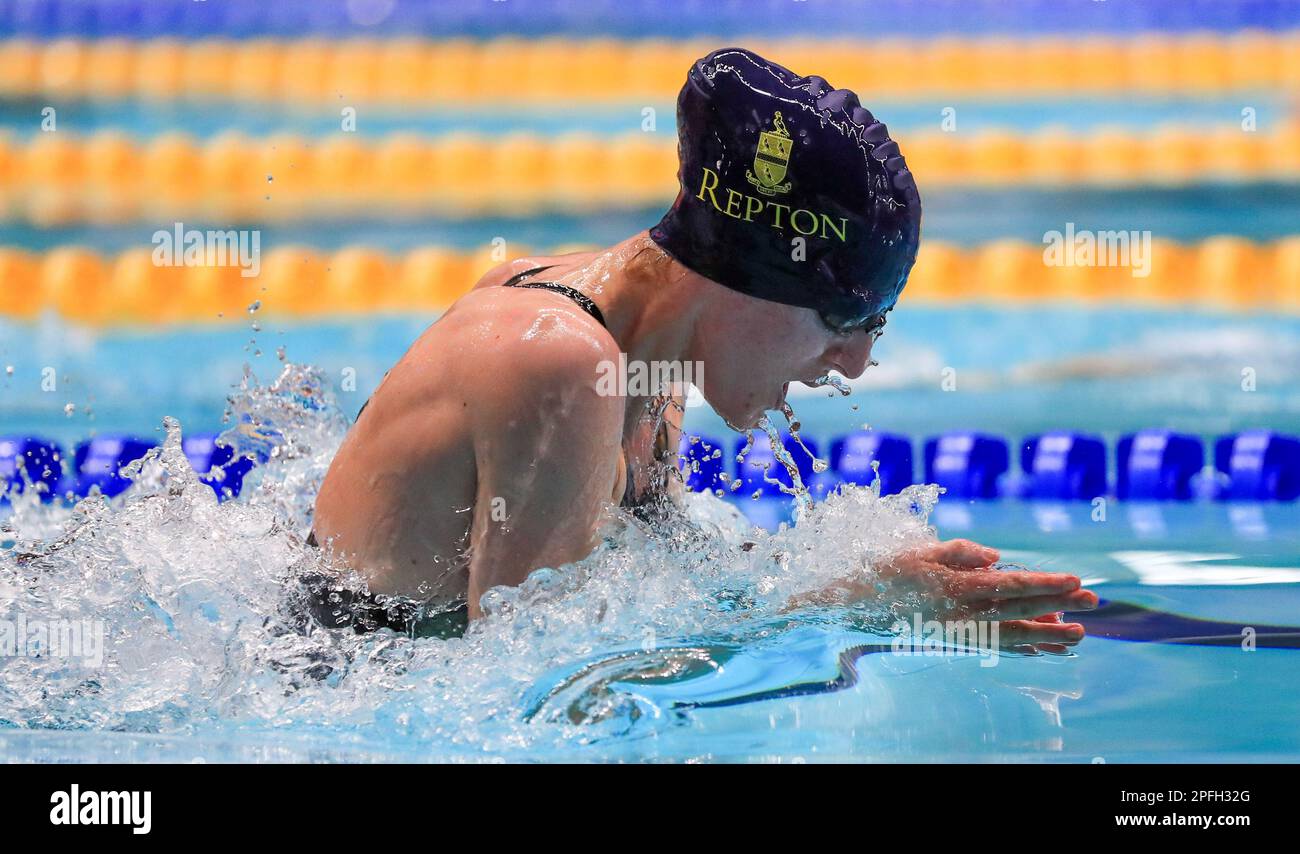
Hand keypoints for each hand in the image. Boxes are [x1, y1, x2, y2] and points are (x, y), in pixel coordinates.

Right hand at [792, 538, 1097, 652]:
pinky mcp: (955, 641)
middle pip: (1019, 610)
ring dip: (1047, 635)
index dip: (1045, 582)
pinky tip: (1043, 650)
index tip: (1077, 580)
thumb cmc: (886, 571)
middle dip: (1058, 605)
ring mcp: (959, 631)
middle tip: (1092, 602)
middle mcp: (961, 613)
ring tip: (1078, 636)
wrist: (853, 607)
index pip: (1011, 584)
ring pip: (1012, 635)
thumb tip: (995, 557)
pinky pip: (994, 647)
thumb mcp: (921, 550)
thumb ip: (959, 552)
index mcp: (956, 586)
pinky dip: (1022, 649)